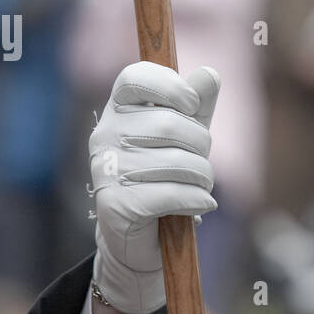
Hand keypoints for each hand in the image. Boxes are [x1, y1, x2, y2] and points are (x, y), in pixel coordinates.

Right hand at [89, 61, 219, 313]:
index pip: (137, 77)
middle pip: (170, 124)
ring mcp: (105, 170)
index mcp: (118, 110)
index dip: (173, 86)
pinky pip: (170, 193)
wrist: (140, 240)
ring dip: (203, 177)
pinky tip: (202, 205)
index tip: (193, 105)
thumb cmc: (163, 179)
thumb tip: (209, 73)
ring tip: (202, 187)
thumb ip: (197, 107)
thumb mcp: (185, 138)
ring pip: (176, 161)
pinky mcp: (115, 204)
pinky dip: (196, 200)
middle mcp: (104, 135)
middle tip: (203, 164)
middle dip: (202, 146)